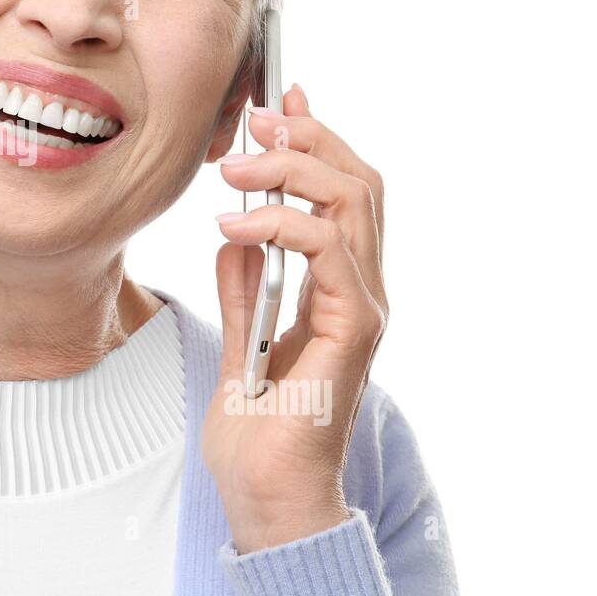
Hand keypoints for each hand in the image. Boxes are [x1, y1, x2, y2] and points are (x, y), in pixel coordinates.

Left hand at [201, 83, 387, 552]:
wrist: (266, 495)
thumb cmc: (257, 433)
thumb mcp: (239, 338)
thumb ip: (244, 285)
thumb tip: (233, 232)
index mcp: (337, 289)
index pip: (343, 193)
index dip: (317, 138)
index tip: (277, 100)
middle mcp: (360, 291)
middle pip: (358, 183)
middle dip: (308, 136)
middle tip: (256, 118)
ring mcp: (363, 308)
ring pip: (352, 203)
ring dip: (292, 168)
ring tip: (233, 165)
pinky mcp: (353, 329)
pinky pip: (329, 251)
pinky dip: (281, 224)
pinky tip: (233, 227)